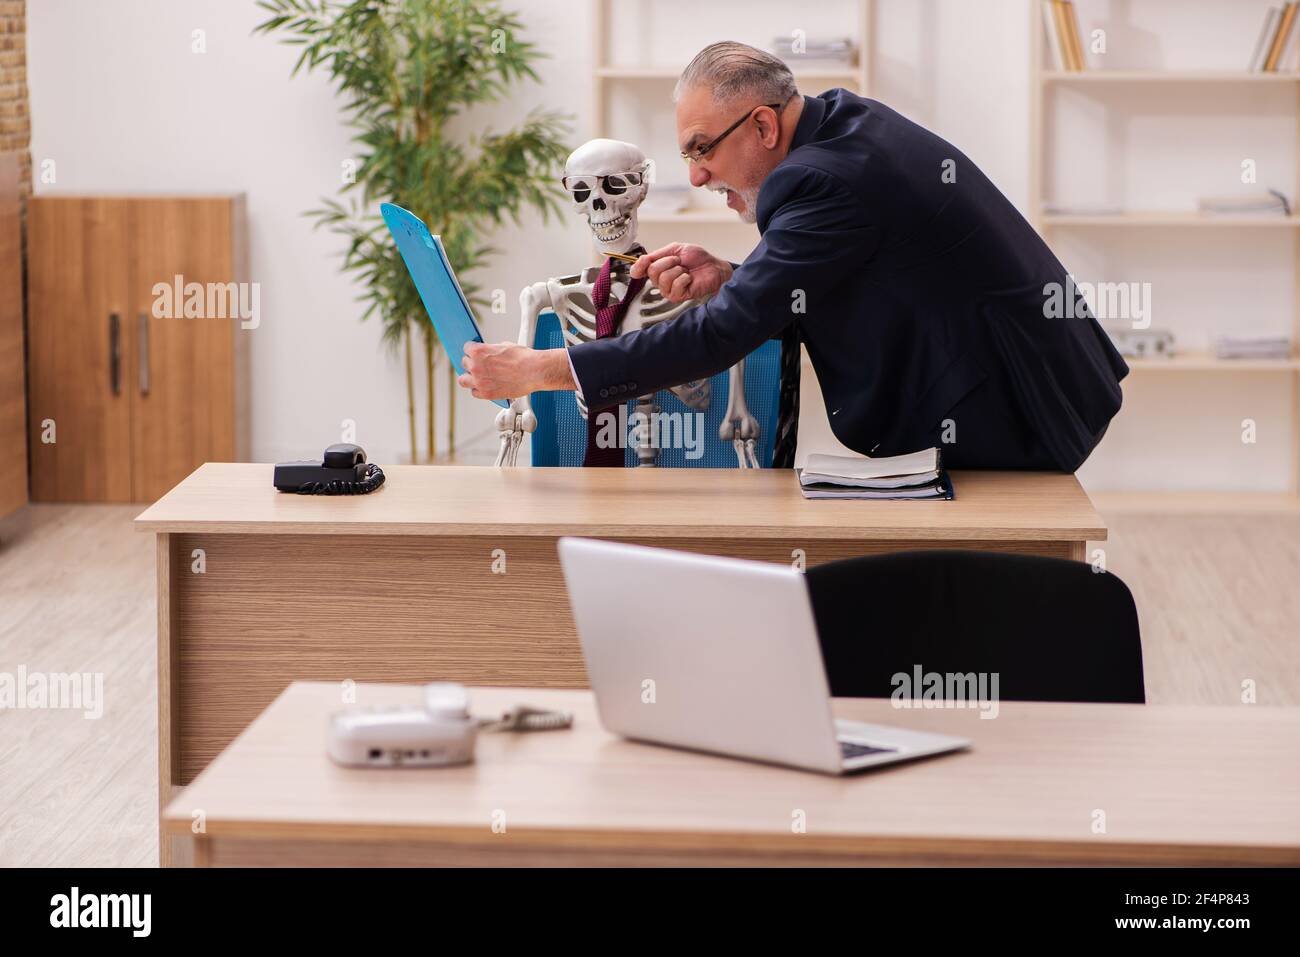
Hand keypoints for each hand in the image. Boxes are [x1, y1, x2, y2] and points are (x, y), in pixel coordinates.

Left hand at [458, 341, 573, 400]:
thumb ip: (491, 351)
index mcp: (479, 351)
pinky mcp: (487, 394)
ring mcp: (480, 381)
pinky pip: (474, 393)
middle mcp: (476, 366)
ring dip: (469, 378)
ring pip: (463, 380)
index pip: (466, 348)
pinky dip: (478, 390)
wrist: (534, 371)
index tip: (476, 352)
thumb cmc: (523, 358)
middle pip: (464, 363)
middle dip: (471, 363)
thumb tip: (488, 354)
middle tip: (480, 364)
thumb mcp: (504, 346)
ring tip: (477, 377)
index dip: (472, 349)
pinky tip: (486, 386)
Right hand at [631, 243, 733, 302]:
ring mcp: (668, 290)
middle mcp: (660, 280)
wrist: (713, 267)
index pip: (638, 271)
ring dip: (678, 270)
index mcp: (657, 268)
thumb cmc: (697, 259)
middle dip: (668, 261)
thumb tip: (641, 260)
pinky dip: (684, 278)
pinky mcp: (677, 297)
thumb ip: (657, 254)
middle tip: (679, 261)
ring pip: (663, 278)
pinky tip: (689, 278)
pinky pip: (675, 285)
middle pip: (652, 271)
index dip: (638, 266)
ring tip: (685, 271)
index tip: (644, 260)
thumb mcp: (675, 249)